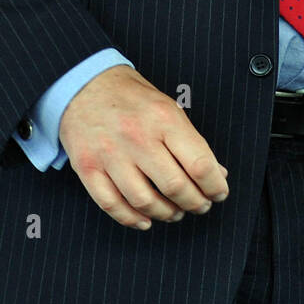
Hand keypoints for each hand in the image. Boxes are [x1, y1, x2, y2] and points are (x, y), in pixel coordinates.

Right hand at [59, 65, 228, 229]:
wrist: (84, 84)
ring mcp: (110, 154)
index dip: (214, 185)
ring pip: (145, 201)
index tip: (219, 192)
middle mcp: (137, 136)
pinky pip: (112, 204)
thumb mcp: (168, 106)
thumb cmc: (132, 96)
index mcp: (163, 118)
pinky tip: (145, 220)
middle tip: (200, 205)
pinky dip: (132, 219)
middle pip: (175, 186)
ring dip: (166, 214)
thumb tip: (216, 172)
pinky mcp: (87, 167)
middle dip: (195, 203)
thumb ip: (191, 141)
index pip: (199, 163)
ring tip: (175, 212)